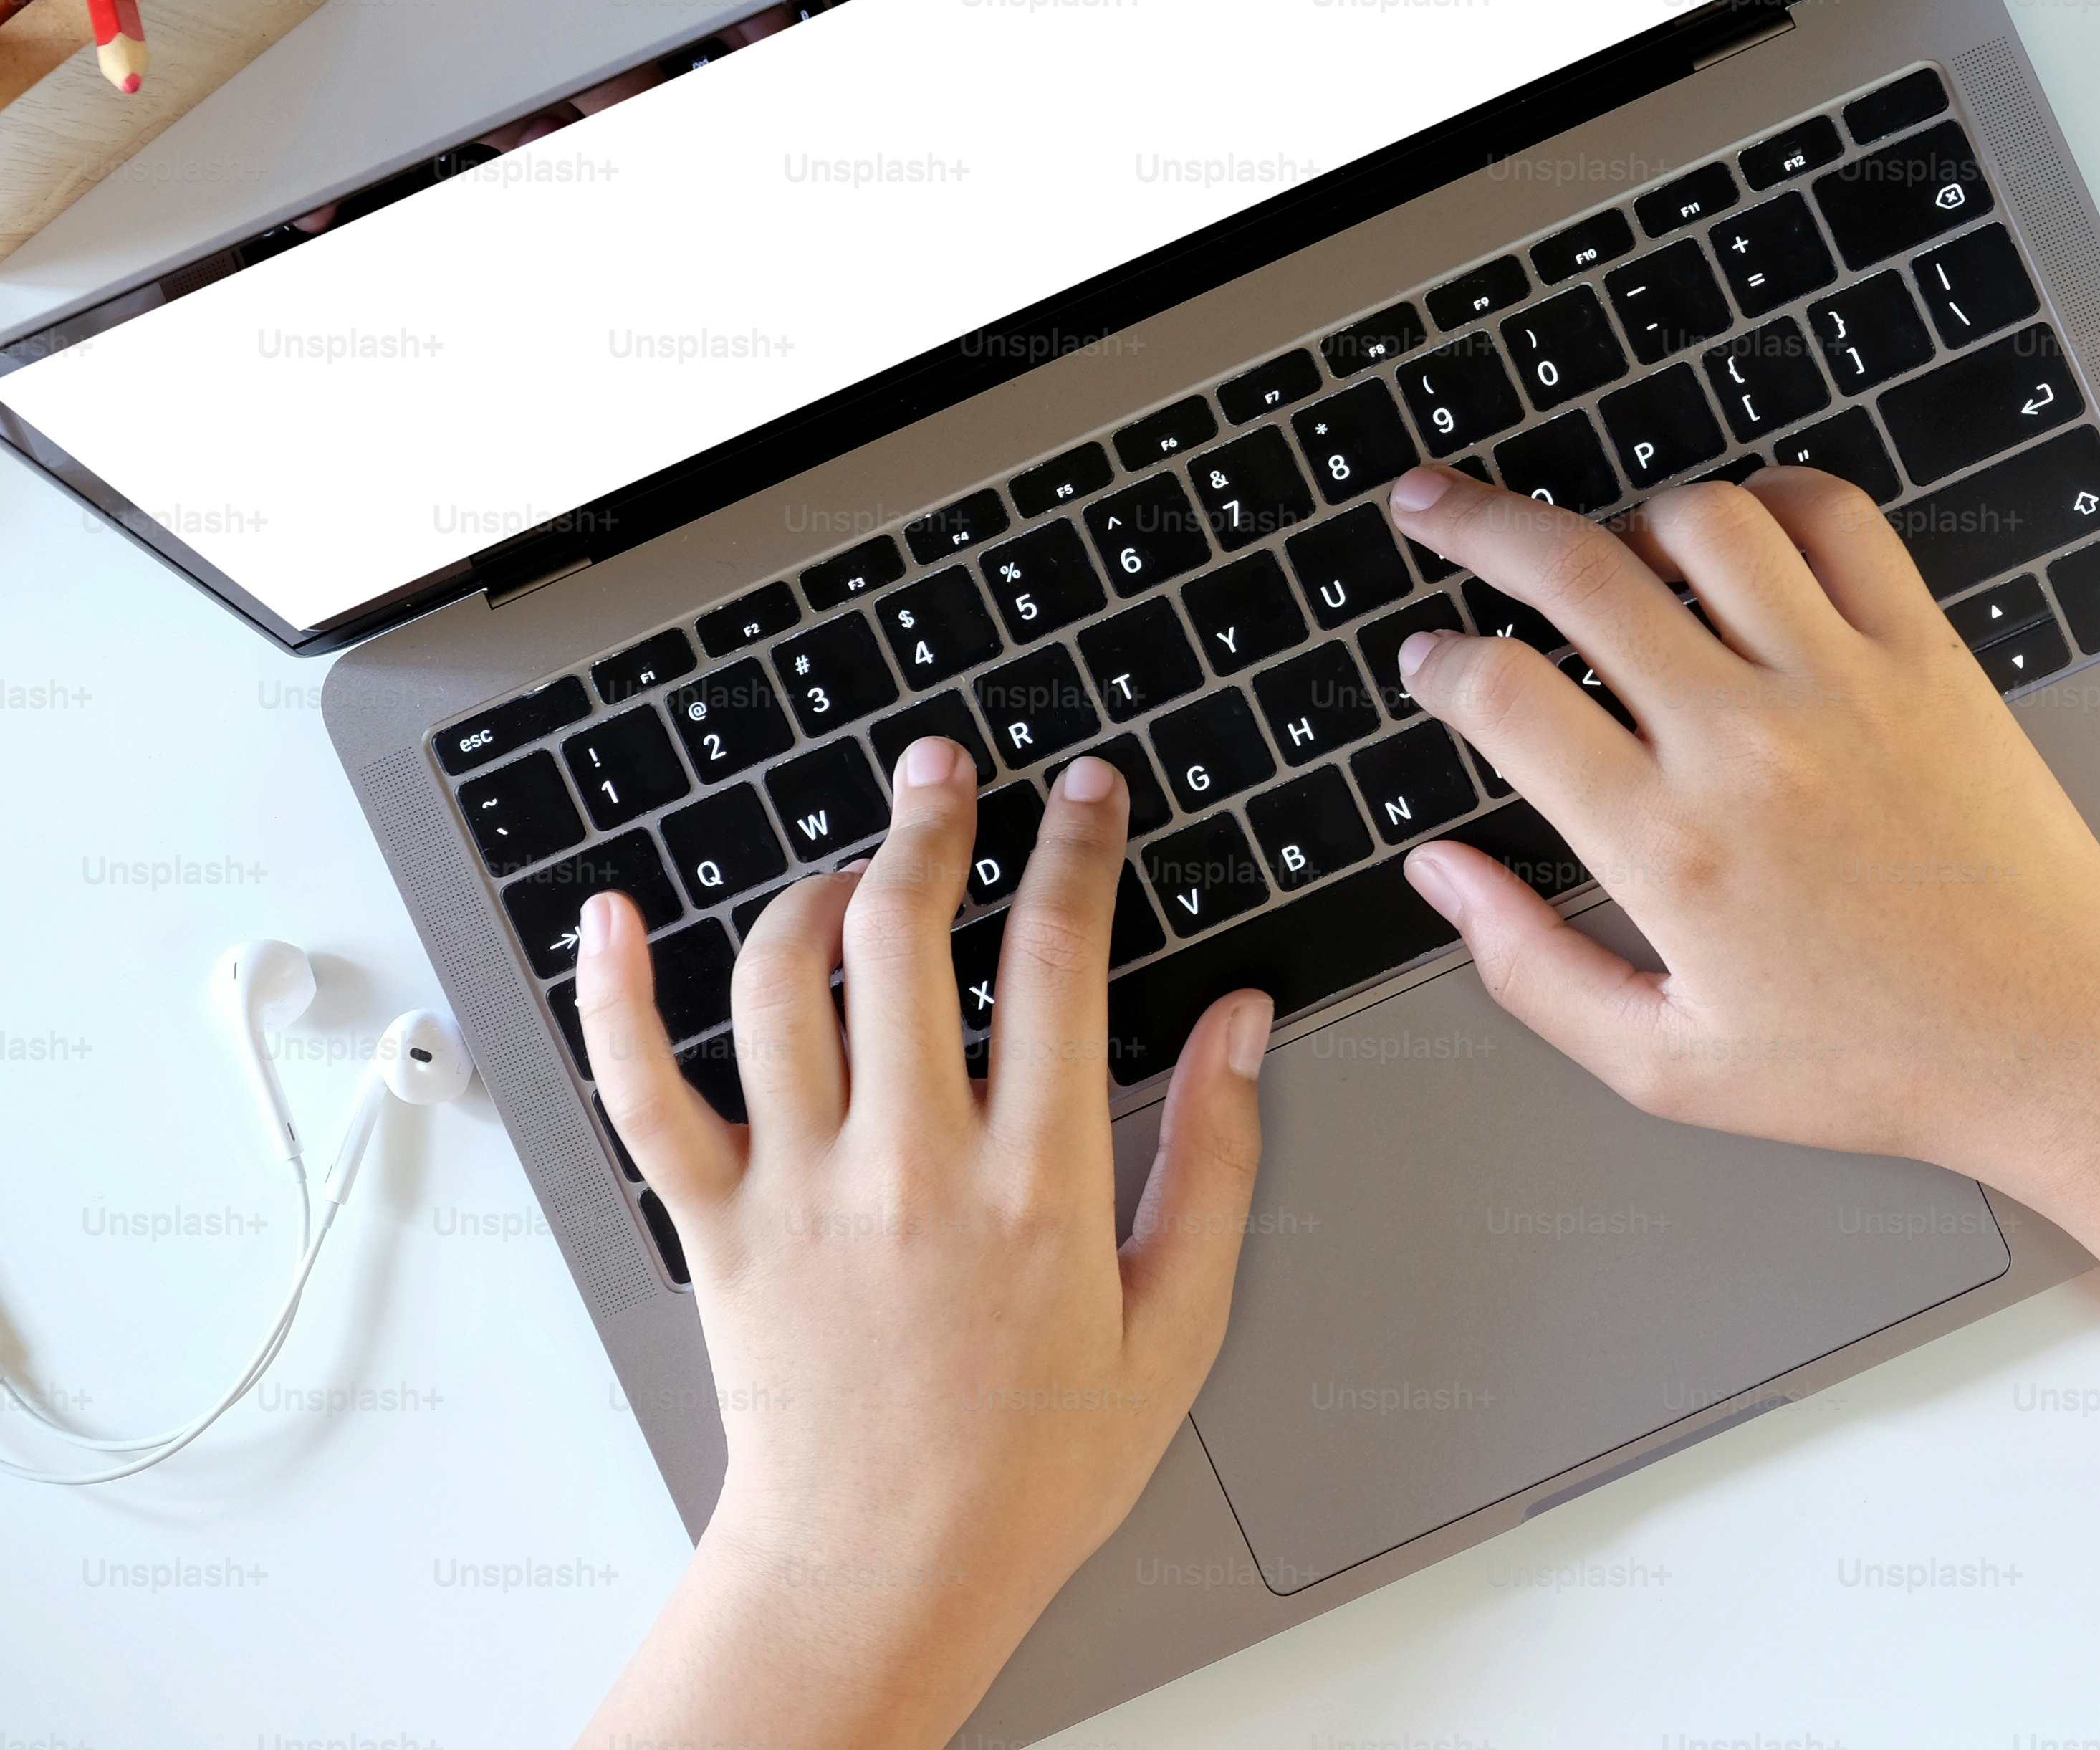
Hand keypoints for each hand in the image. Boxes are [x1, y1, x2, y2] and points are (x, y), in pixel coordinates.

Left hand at [572, 742, 1269, 1749]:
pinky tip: (611, 919)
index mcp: (1037, 1186)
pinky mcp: (716, 1229)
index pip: (1059, 963)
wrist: (884, 1575)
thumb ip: (1213, 1160)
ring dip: (814, 890)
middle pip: (908, 940)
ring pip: (782, 988)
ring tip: (851, 859)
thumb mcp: (1175, 1325)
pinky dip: (614, 996)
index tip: (1087, 796)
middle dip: (934, 826)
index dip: (1076, 854)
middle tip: (948, 772)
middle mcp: (910, 1169)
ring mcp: (799, 1192)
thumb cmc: (1034, 1469)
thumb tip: (1241, 1026)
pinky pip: (643, 1093)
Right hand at [1384, 463, 2099, 1187]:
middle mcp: (1746, 742)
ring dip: (1631, 515)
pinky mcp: (1928, 656)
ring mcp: (1844, 683)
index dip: (1438, 664)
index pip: (1503, 696)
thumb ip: (1531, 969)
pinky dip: (1772, 499)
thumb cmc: (1874, 1065)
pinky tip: (1743, 533)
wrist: (2058, 1042)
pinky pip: (1836, 520)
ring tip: (1608, 547)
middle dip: (1475, 525)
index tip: (1425, 660)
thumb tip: (1441, 874)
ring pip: (1702, 521)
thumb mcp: (1668, 1065)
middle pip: (1576, 572)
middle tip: (1431, 504)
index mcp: (1670, 846)